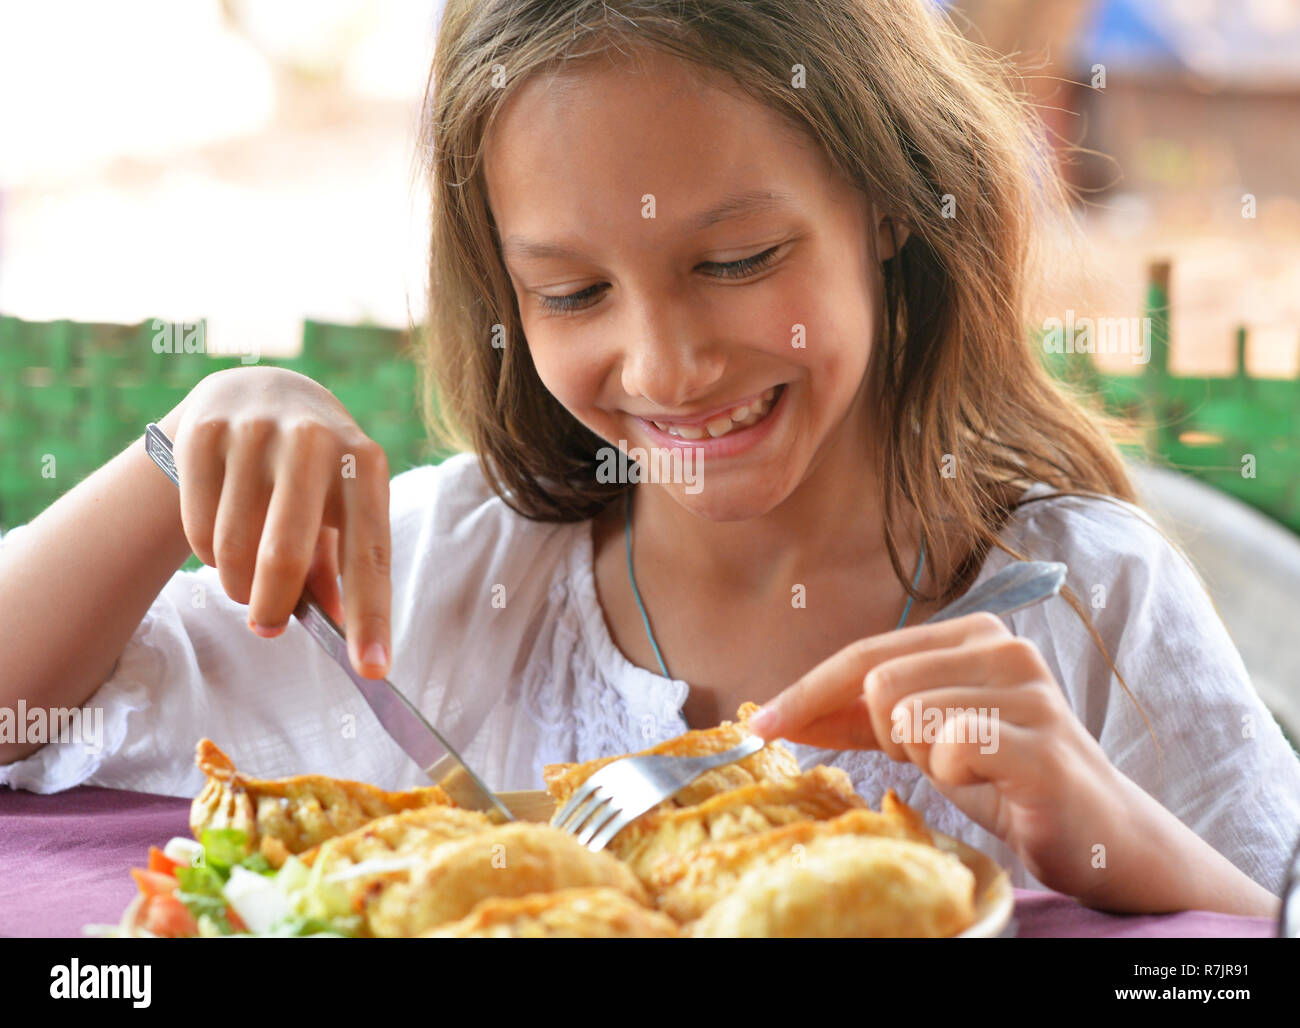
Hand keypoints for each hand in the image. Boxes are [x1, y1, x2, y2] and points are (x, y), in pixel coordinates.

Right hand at [161, 366, 391, 678]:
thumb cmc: (314, 470)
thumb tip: (339, 631)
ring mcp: (256, 431)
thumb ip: (338, 568)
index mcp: (365, 464)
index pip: (370, 554)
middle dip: (273, 607)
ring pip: (233, 549)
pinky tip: (220, 536)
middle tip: (269, 626)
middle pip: (285, 556)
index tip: (372, 670)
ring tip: (246, 574)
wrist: (259, 390)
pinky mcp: (204, 430)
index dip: (370, 617)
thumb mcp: (340, 506)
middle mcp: (316, 441)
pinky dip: (206, 553)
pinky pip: (197, 528)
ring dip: (237, 583)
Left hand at [746, 613, 1146, 903]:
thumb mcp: (924, 736)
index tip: (759, 726)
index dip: (807, 692)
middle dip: (886, 736)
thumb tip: (778, 714)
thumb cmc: (1005, 778)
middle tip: (934, 759)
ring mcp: (1029, 692)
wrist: (1096, 832)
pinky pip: (951, 750)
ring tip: (970, 771)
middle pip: (878, 684)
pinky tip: (988, 782)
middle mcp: (1004, 648)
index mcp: (973, 634)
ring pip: (908, 717)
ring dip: (924, 760)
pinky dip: (953, 777)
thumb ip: (862, 715)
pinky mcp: (1042, 744)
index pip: (864, 654)